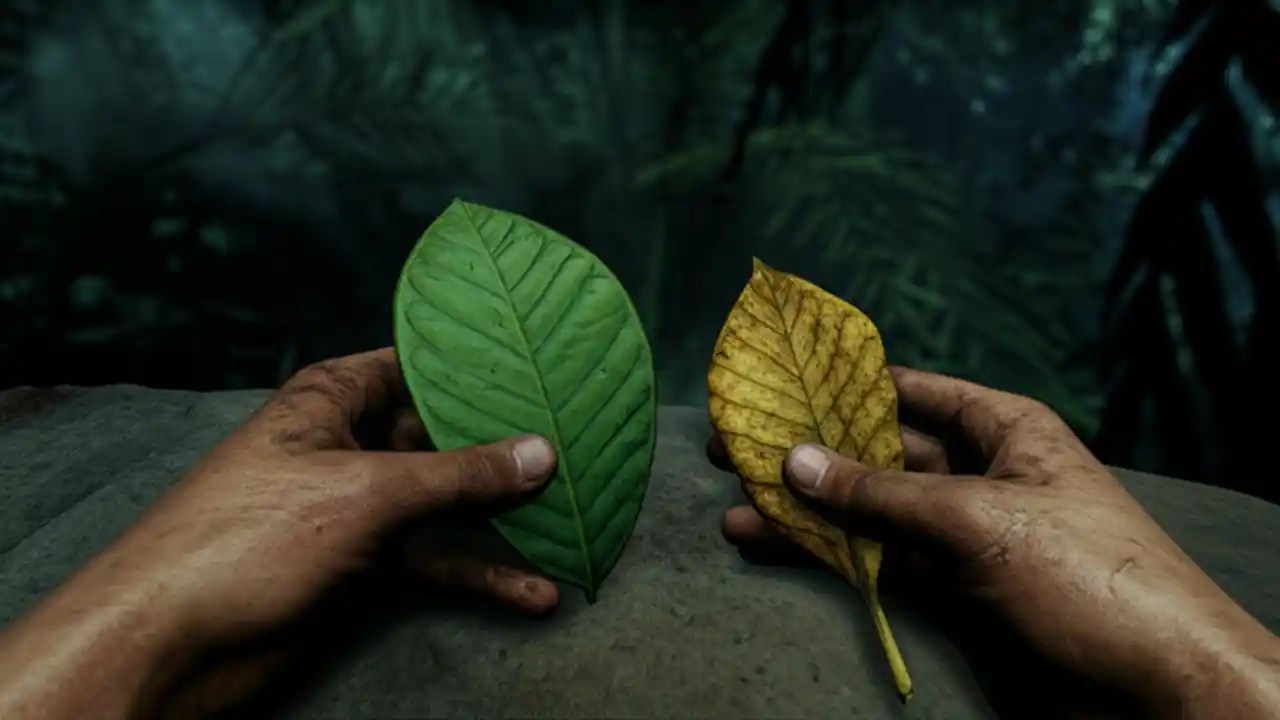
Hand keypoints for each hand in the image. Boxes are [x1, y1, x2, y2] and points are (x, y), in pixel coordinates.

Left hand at [0, 348, 559, 718]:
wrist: (172, 643)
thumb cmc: (249, 537)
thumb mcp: (366, 492)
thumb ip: (459, 474)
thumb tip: (541, 453)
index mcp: (335, 398)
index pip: (421, 362)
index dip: (481, 363)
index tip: (549, 362)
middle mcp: (352, 443)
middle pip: (447, 435)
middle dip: (510, 446)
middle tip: (584, 446)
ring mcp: (360, 506)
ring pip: (449, 503)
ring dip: (506, 518)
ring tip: (574, 522)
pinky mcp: (365, 564)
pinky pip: (436, 560)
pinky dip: (481, 574)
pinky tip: (533, 591)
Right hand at [712, 366, 1279, 718]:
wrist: (1153, 685)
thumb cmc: (1085, 573)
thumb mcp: (978, 518)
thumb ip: (881, 494)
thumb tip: (795, 461)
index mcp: (1005, 429)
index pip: (912, 391)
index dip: (846, 384)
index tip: (779, 380)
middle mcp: (981, 472)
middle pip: (881, 453)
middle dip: (812, 453)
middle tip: (735, 446)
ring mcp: (964, 534)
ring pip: (872, 513)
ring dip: (808, 513)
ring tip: (736, 509)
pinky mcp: (953, 589)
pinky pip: (881, 562)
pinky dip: (831, 557)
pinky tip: (774, 548)